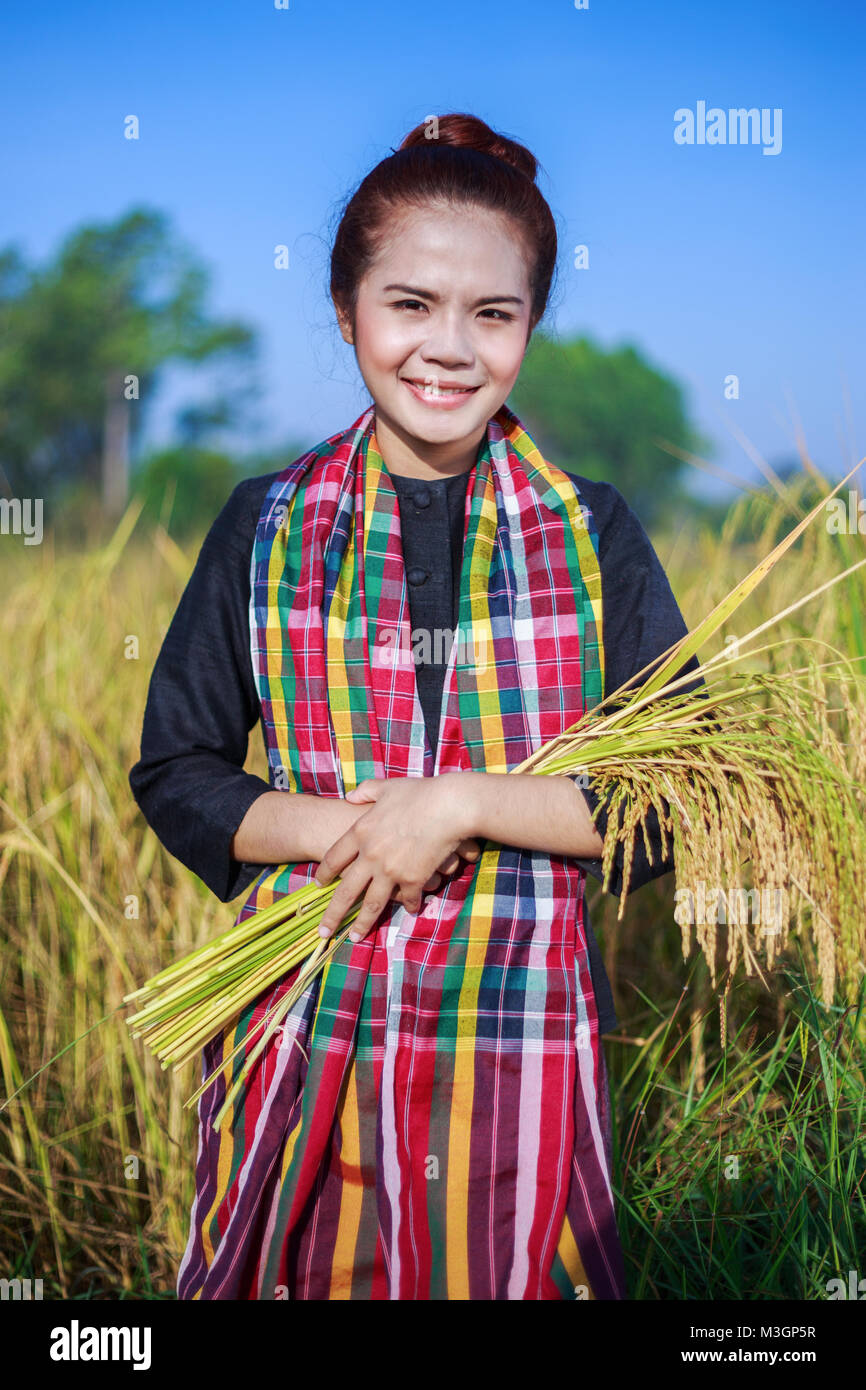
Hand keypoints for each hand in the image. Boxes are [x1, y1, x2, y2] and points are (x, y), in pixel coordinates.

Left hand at [314, 774, 479, 942]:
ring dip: (363, 924)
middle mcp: (370, 855)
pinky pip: (407, 899)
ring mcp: (391, 870)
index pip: (334, 857)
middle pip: (346, 891)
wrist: (449, 806)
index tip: (318, 885)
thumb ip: (366, 792)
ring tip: (354, 937)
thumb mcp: (387, 787)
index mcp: (361, 832)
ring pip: (372, 904)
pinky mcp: (413, 879)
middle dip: (333, 914)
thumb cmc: (420, 793)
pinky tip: (408, 909)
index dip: (324, 873)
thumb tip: (350, 795)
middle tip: (323, 931)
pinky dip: (408, 906)